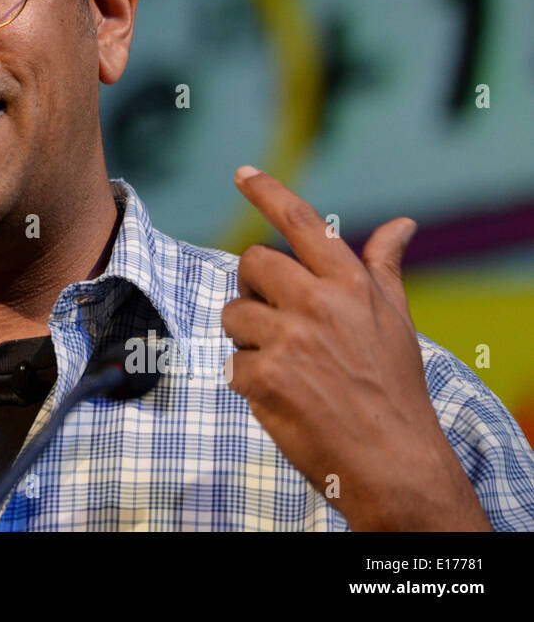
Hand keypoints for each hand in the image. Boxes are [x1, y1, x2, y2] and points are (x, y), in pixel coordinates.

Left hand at [221, 166, 490, 530]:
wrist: (393, 461)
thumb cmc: (394, 388)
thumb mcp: (396, 321)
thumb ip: (384, 268)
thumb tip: (401, 224)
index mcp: (351, 285)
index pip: (302, 223)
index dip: (268, 192)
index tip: (242, 172)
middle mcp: (318, 303)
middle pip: (252, 263)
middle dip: (254, 288)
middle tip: (276, 319)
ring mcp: (287, 339)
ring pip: (233, 315)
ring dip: (247, 338)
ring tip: (287, 366)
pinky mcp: (262, 375)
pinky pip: (231, 363)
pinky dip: (248, 381)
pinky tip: (281, 397)